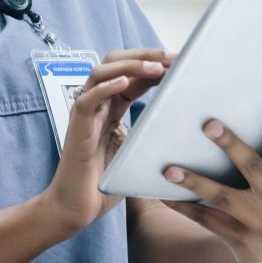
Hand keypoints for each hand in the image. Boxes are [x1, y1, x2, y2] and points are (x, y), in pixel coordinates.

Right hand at [40, 48, 170, 236]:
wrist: (77, 207)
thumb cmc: (104, 184)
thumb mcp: (136, 153)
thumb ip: (150, 136)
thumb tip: (184, 130)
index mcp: (111, 109)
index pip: (132, 75)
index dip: (154, 65)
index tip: (180, 64)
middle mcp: (97, 105)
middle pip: (114, 63)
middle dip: (143, 56)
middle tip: (170, 58)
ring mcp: (85, 114)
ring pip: (100, 73)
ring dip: (129, 66)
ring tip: (154, 67)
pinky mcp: (77, 127)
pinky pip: (87, 99)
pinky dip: (105, 87)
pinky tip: (124, 82)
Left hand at [160, 79, 261, 262]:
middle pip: (252, 166)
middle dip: (231, 145)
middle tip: (209, 124)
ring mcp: (258, 220)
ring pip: (221, 196)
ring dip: (194, 182)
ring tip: (169, 169)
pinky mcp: (236, 237)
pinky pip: (204, 219)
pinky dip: (183, 207)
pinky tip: (162, 193)